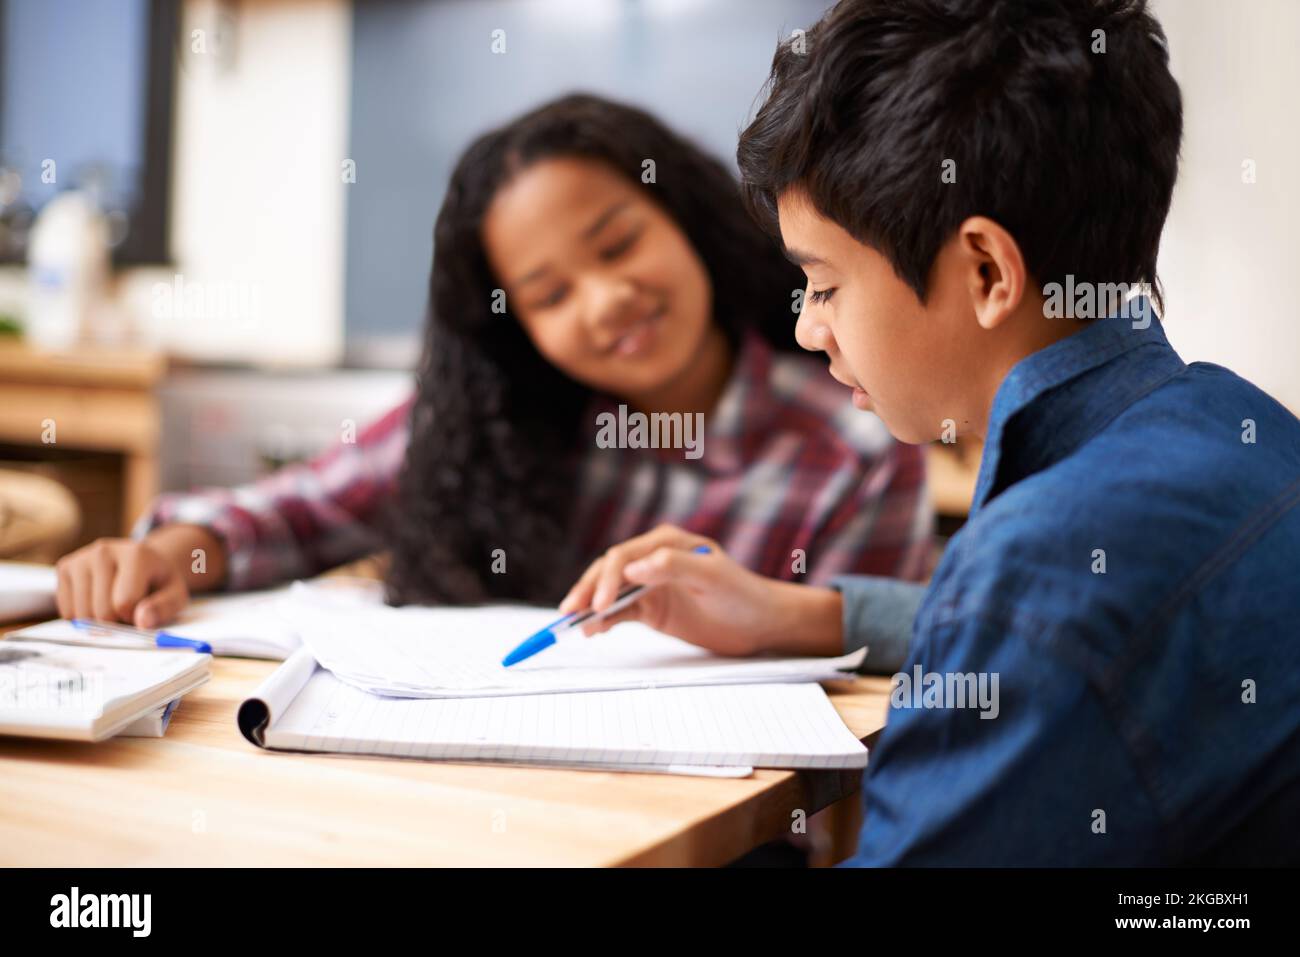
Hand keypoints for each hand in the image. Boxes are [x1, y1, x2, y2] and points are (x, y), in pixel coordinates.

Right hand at [55, 538, 190, 627]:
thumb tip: (141, 622)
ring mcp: (81, 558)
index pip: (125, 603)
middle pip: (102, 612)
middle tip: (128, 607)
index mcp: (136, 554)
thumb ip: (163, 608)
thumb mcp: (174, 595)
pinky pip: (67, 611)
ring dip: (99, 621)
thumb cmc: (158, 582)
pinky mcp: (64, 567)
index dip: (136, 616)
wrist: (142, 562)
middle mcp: (104, 550)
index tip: (143, 607)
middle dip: (117, 621)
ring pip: (82, 615)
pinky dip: (82, 616)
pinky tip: (96, 600)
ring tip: (113, 603)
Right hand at [559, 524, 842, 656]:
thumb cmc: (742, 594)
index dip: (607, 579)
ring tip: (572, 623)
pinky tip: (592, 630)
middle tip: (569, 613)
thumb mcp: (711, 578)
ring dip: (590, 606)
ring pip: (609, 592)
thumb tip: (634, 567)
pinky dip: (604, 620)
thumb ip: (673, 567)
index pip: (624, 556)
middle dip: (587, 590)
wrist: (761, 622)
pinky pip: (620, 612)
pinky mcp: (652, 608)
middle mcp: (654, 559)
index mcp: (667, 543)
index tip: (599, 605)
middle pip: (609, 571)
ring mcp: (651, 584)